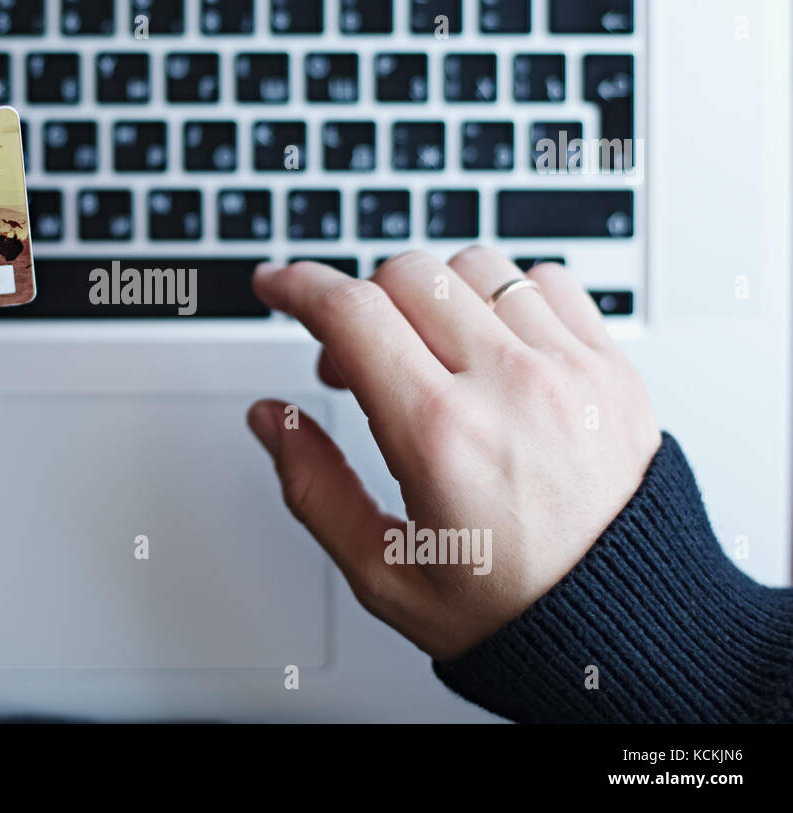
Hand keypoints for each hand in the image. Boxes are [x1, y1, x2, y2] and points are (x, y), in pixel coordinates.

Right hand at [248, 247, 660, 661]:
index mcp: (441, 437)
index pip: (351, 314)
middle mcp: (508, 388)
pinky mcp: (612, 367)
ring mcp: (568, 370)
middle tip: (351, 358)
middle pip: (406, 275)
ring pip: (473, 268)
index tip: (277, 285)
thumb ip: (314, 487)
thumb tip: (272, 418)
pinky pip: (546, 281)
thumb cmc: (513, 610)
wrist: (627, 630)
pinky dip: (504, 297)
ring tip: (426, 353)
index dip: (297, 287)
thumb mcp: (384, 573)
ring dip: (430, 296)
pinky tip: (490, 345)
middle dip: (359, 302)